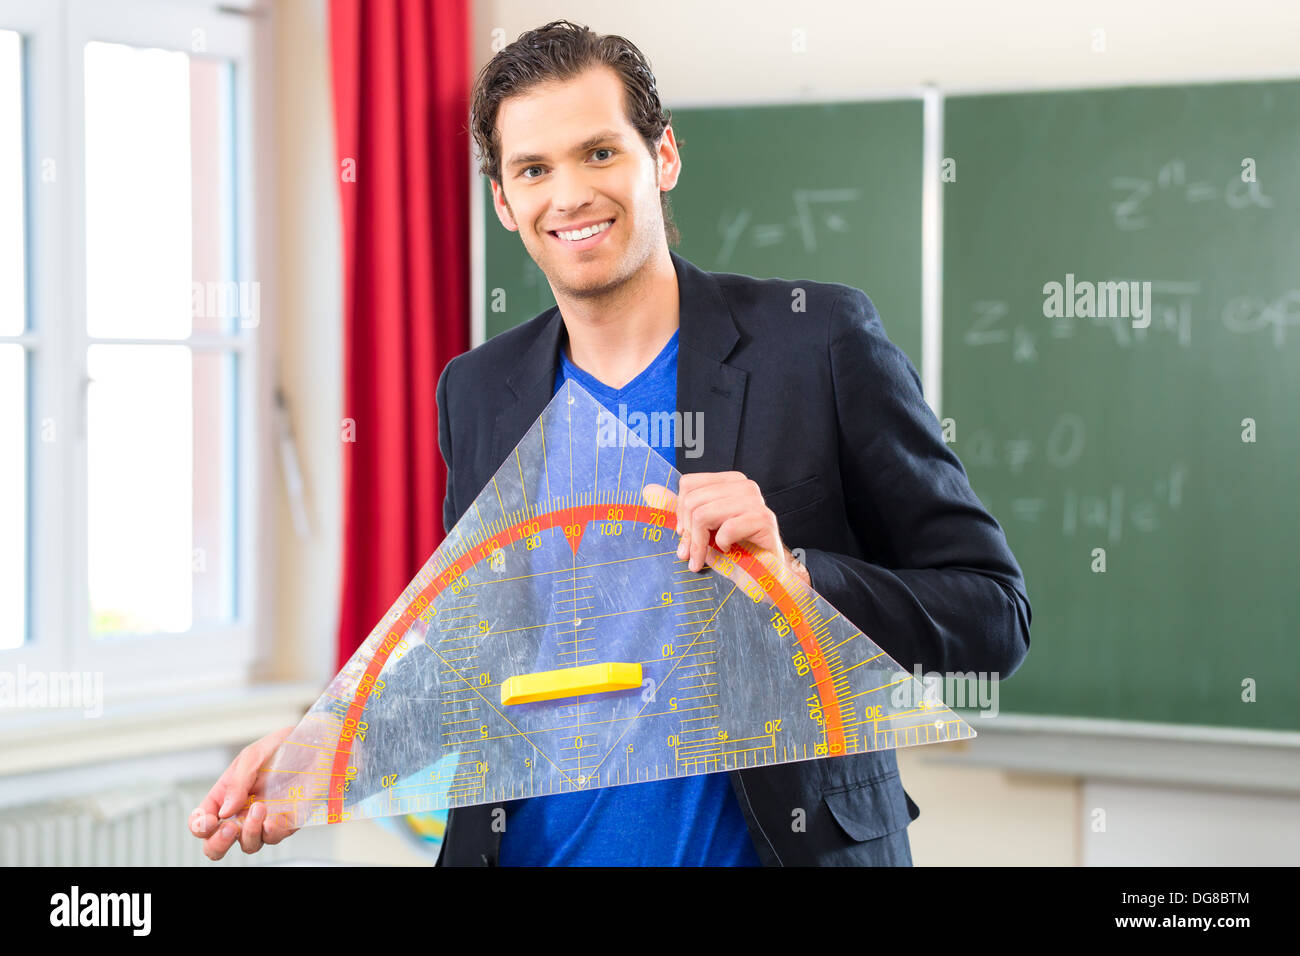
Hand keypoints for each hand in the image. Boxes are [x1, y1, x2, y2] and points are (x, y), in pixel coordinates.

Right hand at [190, 725, 299, 860]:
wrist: (316, 744)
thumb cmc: (282, 746)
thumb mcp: (253, 755)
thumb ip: (237, 782)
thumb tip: (225, 811)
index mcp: (226, 795)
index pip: (201, 821)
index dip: (199, 827)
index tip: (210, 821)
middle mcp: (242, 812)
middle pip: (217, 844)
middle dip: (218, 843)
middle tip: (229, 827)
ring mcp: (264, 820)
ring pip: (247, 844)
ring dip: (249, 832)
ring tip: (260, 807)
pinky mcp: (287, 822)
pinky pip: (275, 838)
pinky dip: (272, 832)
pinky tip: (274, 818)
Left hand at [642, 472, 810, 586]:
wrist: (766, 578)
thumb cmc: (734, 555)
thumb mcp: (700, 532)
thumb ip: (678, 511)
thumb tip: (648, 490)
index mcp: (729, 482)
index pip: (688, 484)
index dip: (680, 512)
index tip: (684, 535)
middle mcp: (744, 486)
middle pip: (693, 500)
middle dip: (687, 533)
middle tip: (690, 554)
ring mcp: (756, 501)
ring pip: (705, 514)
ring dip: (699, 544)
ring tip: (703, 559)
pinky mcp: (763, 520)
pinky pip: (726, 528)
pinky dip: (722, 545)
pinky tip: (731, 551)